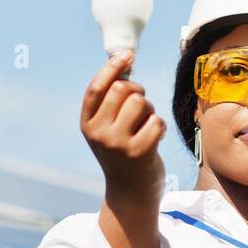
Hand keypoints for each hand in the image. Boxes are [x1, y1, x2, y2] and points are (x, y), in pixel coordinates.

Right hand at [81, 50, 165, 215]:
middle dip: (137, 91)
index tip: (128, 55)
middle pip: (122, 90)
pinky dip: (160, 126)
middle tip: (141, 106)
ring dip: (150, 109)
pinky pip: (156, 121)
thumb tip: (124, 62)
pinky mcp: (138, 152)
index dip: (112, 67)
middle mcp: (98, 134)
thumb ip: (111, 102)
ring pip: (140, 102)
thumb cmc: (123, 153)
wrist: (131, 193)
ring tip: (146, 125)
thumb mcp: (108, 129)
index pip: (96, 88)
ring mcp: (117, 144)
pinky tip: (155, 139)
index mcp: (87, 125)